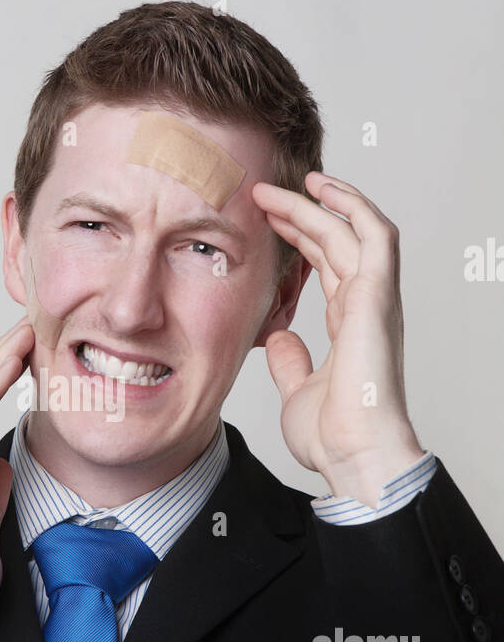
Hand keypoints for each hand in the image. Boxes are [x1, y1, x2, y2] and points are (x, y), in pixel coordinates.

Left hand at [251, 171, 424, 508]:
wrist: (355, 455)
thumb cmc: (334, 437)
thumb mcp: (296, 390)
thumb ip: (291, 361)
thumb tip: (278, 338)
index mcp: (350, 327)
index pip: (327, 268)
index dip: (300, 240)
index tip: (266, 223)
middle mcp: (367, 307)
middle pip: (335, 243)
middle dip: (301, 214)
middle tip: (262, 195)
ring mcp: (376, 299)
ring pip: (352, 231)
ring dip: (319, 203)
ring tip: (283, 185)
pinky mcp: (379, 296)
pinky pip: (376, 234)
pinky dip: (354, 205)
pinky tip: (323, 188)